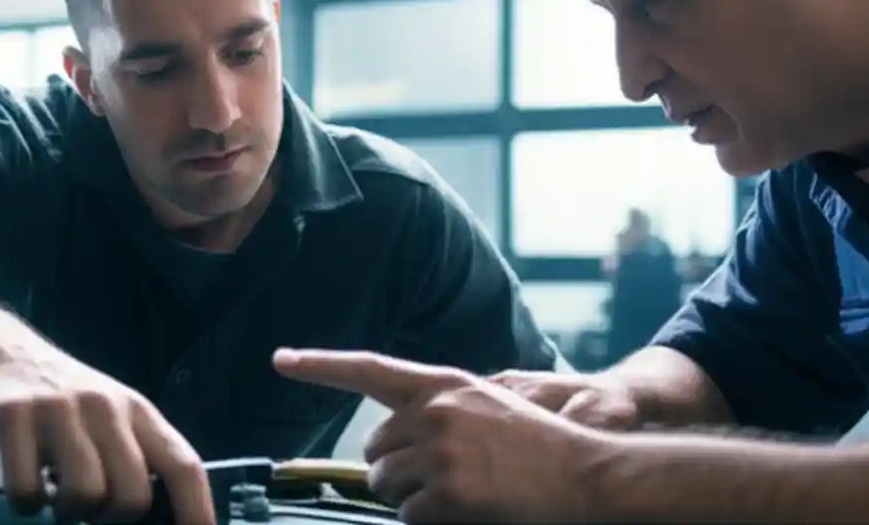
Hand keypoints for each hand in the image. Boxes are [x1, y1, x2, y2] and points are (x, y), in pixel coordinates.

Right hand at [0, 328, 214, 523]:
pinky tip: (22, 477)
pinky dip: (24, 501)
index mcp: (137, 410)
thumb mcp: (111, 418)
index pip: (183, 466)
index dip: (198, 511)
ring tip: (53, 487)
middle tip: (88, 505)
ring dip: (66, 510)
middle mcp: (104, 406)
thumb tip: (161, 516)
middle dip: (112, 518)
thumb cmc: (63, 401)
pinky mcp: (10, 416)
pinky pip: (25, 492)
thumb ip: (137, 458)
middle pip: (132, 495)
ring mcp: (57, 409)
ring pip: (83, 496)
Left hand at [274, 348, 614, 523]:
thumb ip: (435, 412)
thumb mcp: (484, 406)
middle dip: (393, 470)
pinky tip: (466, 508)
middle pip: (373, 450)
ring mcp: (441, 450)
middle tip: (438, 477)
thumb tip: (383, 445)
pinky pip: (409, 516)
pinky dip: (429, 521)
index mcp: (443, 384)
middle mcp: (436, 410)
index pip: (370, 368)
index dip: (321, 365)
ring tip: (456, 492)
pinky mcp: (449, 490)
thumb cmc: (536, 445)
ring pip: (385, 486)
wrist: (587, 472)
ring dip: (409, 498)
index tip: (281, 359)